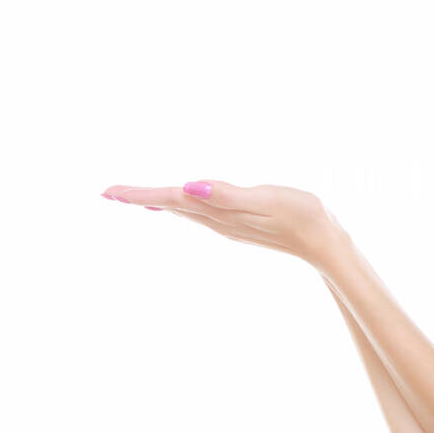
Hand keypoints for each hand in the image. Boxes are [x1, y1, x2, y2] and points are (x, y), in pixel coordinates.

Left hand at [101, 179, 346, 269]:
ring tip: (133, 197)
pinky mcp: (237, 224)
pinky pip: (198, 214)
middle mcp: (218, 221)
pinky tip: (179, 203)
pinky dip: (179, 206)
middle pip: (171, 206)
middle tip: (108, 193)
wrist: (326, 244)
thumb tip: (190, 188)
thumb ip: (229, 195)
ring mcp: (227, 225)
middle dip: (138, 198)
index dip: (140, 194)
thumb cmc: (303, 216)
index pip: (172, 199)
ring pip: (183, 211)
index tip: (109, 192)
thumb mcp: (267, 199)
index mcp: (219, 212)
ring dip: (156, 202)